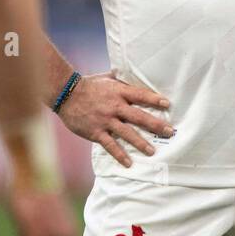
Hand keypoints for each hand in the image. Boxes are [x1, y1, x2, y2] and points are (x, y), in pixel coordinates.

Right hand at [57, 72, 172, 166]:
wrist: (65, 94)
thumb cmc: (87, 85)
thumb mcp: (106, 78)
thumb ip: (121, 80)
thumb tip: (133, 72)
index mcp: (118, 92)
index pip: (140, 95)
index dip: (154, 100)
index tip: (167, 104)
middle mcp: (114, 106)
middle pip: (139, 117)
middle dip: (155, 125)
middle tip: (169, 131)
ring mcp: (105, 120)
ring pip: (127, 133)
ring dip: (141, 143)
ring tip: (152, 151)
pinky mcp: (96, 132)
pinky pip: (110, 145)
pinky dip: (119, 155)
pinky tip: (129, 163)